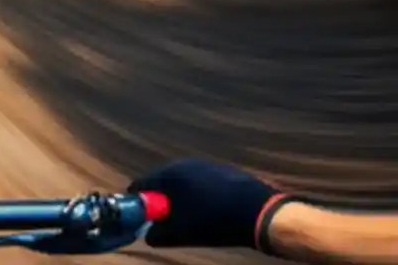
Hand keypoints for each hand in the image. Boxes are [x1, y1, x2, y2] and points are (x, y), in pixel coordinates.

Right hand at [129, 159, 286, 250]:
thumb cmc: (214, 222)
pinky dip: (196, 194)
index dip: (138, 202)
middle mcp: (183, 163)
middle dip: (160, 200)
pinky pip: (198, 181)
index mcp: (169, 174)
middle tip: (165, 219)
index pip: (140, 185)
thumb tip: (148, 234)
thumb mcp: (181, 233)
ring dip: (179, 197)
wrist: (260, 212)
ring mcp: (203, 164)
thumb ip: (157, 234)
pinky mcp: (220, 169)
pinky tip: (208, 210)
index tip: (143, 217)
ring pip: (181, 181)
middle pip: (160, 181)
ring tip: (188, 217)